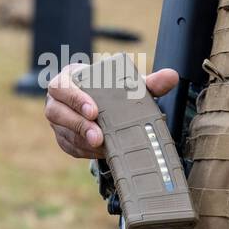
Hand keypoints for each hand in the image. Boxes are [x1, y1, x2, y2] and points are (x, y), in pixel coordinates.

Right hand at [44, 63, 177, 159]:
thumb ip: (149, 82)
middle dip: (78, 125)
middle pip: (56, 112)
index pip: (61, 87)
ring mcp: (57, 121)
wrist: (103, 104)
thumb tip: (172, 76)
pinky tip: (99, 152)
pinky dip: (84, 151)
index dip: (74, 99)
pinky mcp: (62, 138)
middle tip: (98, 136)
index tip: (94, 111)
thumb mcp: (128, 85)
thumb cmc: (112, 90)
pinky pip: (69, 147)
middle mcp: (57, 100)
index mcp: (67, 79)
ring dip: (81, 141)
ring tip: (101, 146)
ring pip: (63, 133)